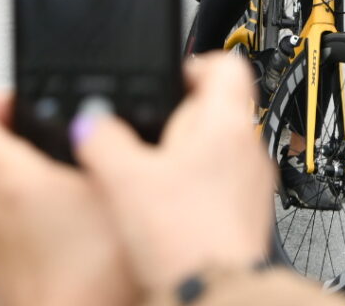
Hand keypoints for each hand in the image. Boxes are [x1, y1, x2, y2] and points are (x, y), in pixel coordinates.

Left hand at [0, 91, 134, 305]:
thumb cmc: (97, 285)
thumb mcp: (124, 192)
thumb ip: (109, 145)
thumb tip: (102, 120)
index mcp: (7, 182)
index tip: (24, 103)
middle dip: (21, 144)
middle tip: (65, 147)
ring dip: (30, 186)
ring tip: (79, 191)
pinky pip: (5, 231)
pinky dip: (34, 223)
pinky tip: (76, 234)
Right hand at [76, 55, 273, 297]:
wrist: (214, 293)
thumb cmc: (183, 236)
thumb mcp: (124, 178)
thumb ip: (102, 139)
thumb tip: (90, 123)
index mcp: (226, 120)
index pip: (226, 63)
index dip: (194, 62)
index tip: (168, 73)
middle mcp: (250, 146)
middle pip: (220, 108)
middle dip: (182, 116)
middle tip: (147, 130)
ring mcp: (254, 183)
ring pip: (222, 150)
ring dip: (191, 156)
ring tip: (153, 175)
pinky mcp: (249, 217)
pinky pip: (224, 188)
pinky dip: (199, 191)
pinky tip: (169, 212)